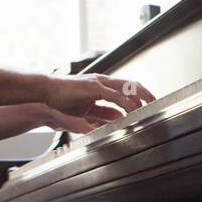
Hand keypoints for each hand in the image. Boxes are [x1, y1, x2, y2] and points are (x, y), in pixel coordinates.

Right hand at [40, 74, 155, 133]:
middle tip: (158, 106)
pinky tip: (133, 111)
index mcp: (101, 87)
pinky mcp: (92, 87)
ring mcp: (98, 82)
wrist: (44, 97)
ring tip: (150, 108)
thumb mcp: (87, 112)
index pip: (127, 89)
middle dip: (147, 95)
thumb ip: (103, 115)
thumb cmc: (61, 104)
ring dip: (141, 98)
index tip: (151, 107)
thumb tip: (119, 119)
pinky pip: (114, 95)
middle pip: (132, 85)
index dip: (140, 97)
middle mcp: (102, 82)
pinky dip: (126, 103)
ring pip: (127, 87)